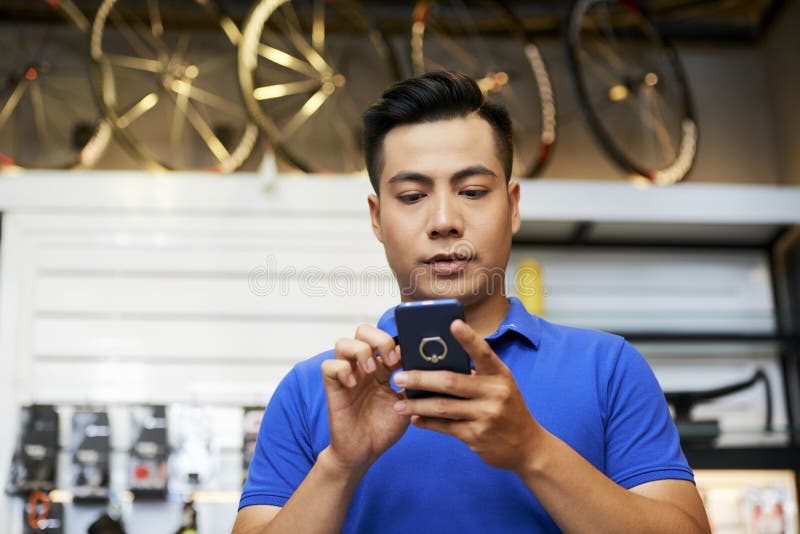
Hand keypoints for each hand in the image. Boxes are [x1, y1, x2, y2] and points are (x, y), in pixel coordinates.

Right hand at [321, 324, 408, 472]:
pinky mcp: (333, 387)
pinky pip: (329, 365)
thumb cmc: (385, 427)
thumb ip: (413, 381)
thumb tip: (425, 363)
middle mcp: (364, 367)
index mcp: (383, 367)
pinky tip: (353, 385)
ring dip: (360, 352)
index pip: (385, 337)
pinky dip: (342, 370)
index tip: (408, 357)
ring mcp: (347, 376)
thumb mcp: (407, 402)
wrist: (365, 452)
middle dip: (378, 339)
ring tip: (372, 370)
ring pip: (343, 343)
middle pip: (363, 331)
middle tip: (390, 360)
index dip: (397, 341)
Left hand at [392, 319, 542, 473]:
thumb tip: (435, 364)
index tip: (453, 324)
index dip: (468, 338)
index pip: (483, 352)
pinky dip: (427, 423)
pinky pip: (445, 427)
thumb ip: (476, 375)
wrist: (527, 446)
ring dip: (417, 405)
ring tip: (399, 403)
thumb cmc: (506, 408)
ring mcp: (486, 416)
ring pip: (443, 407)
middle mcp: (495, 393)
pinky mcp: (477, 436)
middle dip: (420, 379)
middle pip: (450, 382)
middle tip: (399, 377)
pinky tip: (414, 418)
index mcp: (500, 375)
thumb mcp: (499, 386)